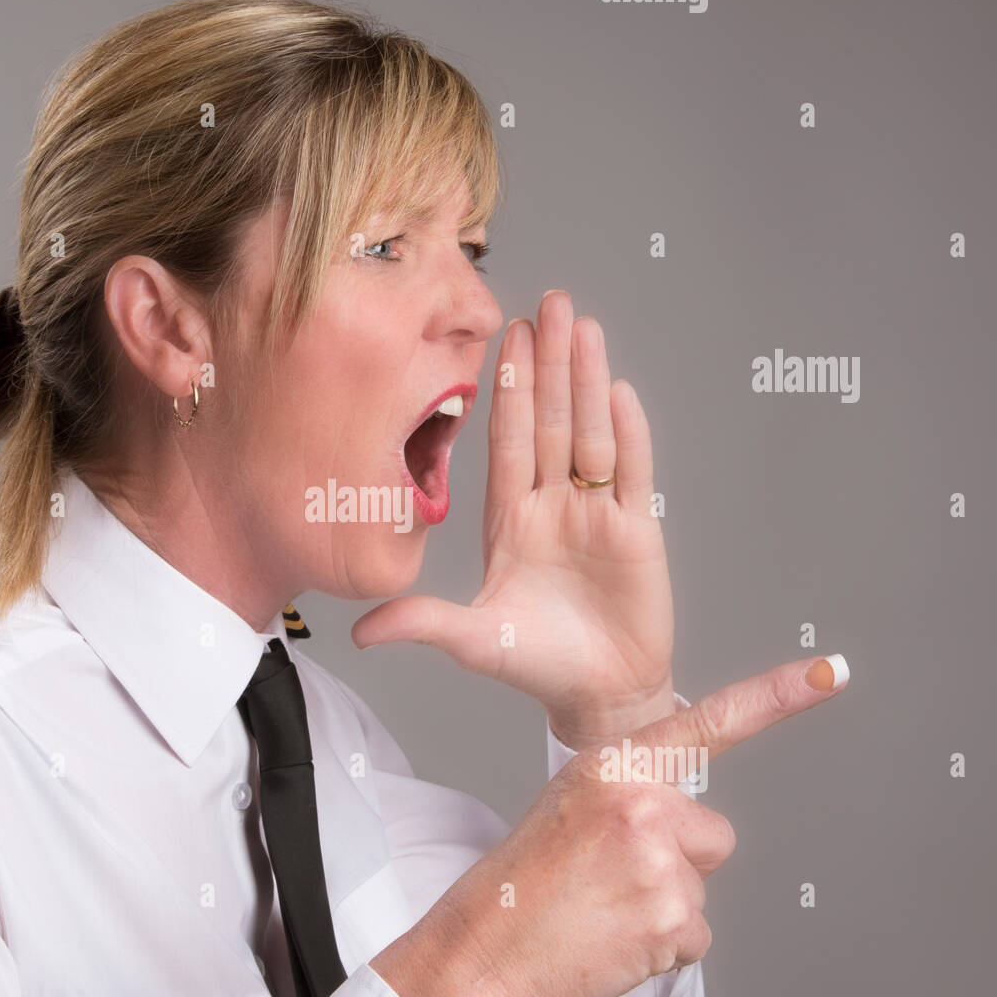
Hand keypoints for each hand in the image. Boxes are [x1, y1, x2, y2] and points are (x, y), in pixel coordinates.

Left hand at [352, 290, 675, 748]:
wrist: (600, 693)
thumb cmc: (536, 664)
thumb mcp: (474, 639)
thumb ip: (423, 622)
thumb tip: (359, 630)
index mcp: (511, 520)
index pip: (508, 442)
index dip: (507, 389)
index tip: (504, 338)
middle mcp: (552, 506)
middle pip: (551, 421)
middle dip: (549, 364)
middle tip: (546, 303)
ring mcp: (595, 513)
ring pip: (590, 434)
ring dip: (585, 381)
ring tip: (582, 326)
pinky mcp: (636, 532)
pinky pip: (631, 472)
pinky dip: (626, 433)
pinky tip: (617, 391)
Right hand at [370, 652, 850, 996]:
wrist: (482, 952)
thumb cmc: (517, 884)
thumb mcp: (567, 807)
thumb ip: (629, 795)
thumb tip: (680, 821)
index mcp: (614, 766)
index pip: (707, 723)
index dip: (775, 696)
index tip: (828, 671)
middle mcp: (644, 804)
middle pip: (711, 835)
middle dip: (676, 862)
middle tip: (607, 881)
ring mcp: (663, 863)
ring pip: (700, 888)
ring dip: (663, 908)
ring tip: (599, 912)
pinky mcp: (675, 922)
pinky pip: (695, 938)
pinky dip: (661, 949)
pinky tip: (612, 943)